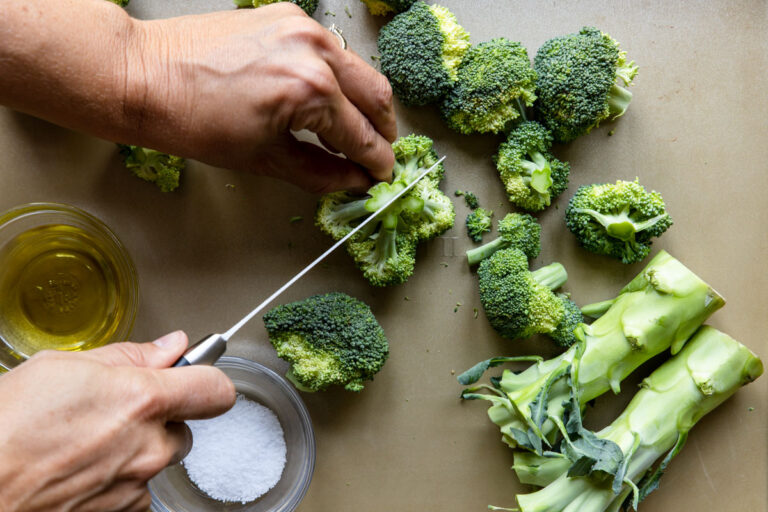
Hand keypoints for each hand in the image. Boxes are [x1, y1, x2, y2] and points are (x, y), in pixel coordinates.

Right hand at [0, 331, 235, 511]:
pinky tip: (82, 471)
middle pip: (184, 428)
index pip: (216, 389)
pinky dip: (119, 482)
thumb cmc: (5, 428)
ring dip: (137, 452)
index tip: (194, 378)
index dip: (206, 380)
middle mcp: (149, 447)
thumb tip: (170, 346)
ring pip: (159, 460)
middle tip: (115, 414)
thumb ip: (129, 356)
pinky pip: (138, 490)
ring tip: (88, 444)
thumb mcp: (61, 367)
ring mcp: (136, 485)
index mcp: (143, 400)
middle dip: (159, 420)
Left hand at [128, 4, 396, 193]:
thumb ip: (320, 173)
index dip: (377, 163)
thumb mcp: (264, 159)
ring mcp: (302, 27)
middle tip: (374, 155)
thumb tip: (352, 181)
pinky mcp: (287, 15)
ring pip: (359, 69)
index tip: (381, 176)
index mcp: (311, 91)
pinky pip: (331, 50)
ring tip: (348, 131)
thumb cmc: (193, 120)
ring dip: (363, 103)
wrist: (145, 75)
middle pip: (377, 96)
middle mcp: (315, 51)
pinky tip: (322, 98)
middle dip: (382, 131)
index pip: (363, 136)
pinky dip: (337, 77)